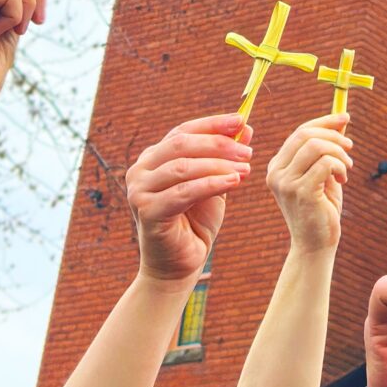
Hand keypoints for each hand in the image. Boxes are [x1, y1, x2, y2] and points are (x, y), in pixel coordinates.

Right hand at [128, 117, 252, 287]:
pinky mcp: (147, 210)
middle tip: (247, 152)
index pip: (183, 131)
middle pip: (181, 144)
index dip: (212, 124)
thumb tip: (247, 128)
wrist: (178, 266)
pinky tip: (234, 183)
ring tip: (246, 170)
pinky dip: (211, 184)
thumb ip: (224, 157)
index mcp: (153, 158)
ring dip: (218, 165)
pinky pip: (184, 192)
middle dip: (218, 144)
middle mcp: (141, 170)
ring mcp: (139, 190)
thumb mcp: (214, 183)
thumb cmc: (195, 223)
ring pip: (183, 167)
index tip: (241, 120)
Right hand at [268, 116, 353, 255]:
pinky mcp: (301, 192)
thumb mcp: (323, 174)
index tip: (345, 118)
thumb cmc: (321, 209)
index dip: (325, 121)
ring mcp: (286, 183)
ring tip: (346, 168)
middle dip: (334, 136)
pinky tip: (342, 178)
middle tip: (350, 147)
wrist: (316, 245)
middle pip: (306, 134)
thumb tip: (341, 121)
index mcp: (277, 166)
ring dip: (339, 153)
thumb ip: (327, 150)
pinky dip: (339, 165)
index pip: (300, 132)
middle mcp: (276, 173)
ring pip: (316, 146)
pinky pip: (325, 163)